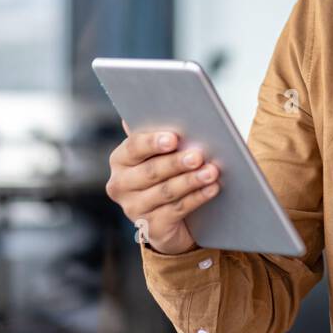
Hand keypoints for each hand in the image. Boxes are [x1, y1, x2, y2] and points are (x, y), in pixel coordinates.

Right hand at [105, 120, 221, 254]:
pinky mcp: (151, 228)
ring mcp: (133, 209)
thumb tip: (161, 104)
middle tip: (199, 155)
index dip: (153, 142)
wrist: (174, 218)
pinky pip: (176, 210)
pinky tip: (212, 188)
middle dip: (177, 163)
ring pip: (165, 192)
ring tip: (212, 171)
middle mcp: (120, 184)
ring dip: (191, 181)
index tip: (174, 138)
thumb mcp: (165, 154)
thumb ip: (163, 135)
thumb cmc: (171, 174)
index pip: (134, 147)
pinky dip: (196, 198)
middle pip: (151, 172)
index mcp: (121, 159)